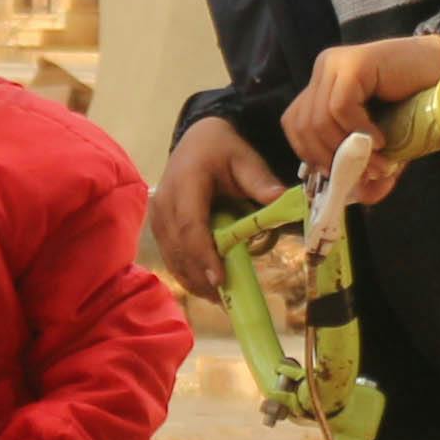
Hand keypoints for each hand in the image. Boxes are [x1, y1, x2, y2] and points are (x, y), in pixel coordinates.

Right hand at [148, 116, 282, 298]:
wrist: (197, 140)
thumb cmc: (223, 150)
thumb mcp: (246, 159)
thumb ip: (261, 181)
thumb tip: (282, 199)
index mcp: (186, 181)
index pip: (190, 225)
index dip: (203, 254)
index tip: (220, 278)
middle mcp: (165, 200)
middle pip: (178, 246)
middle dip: (199, 275)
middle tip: (224, 299)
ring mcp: (157, 214)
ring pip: (170, 254)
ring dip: (191, 278)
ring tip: (217, 298)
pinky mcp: (157, 225)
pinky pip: (169, 253)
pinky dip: (185, 272)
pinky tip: (204, 286)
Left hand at [279, 35, 439, 202]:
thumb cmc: (420, 103)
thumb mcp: (390, 144)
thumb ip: (371, 167)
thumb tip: (360, 198)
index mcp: (323, 86)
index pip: (295, 124)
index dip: (311, 154)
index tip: (338, 173)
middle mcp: (324, 72)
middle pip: (302, 125)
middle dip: (330, 158)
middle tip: (363, 174)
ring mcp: (336, 65)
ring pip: (319, 119)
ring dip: (348, 150)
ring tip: (379, 163)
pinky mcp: (354, 63)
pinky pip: (340, 107)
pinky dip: (358, 131)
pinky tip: (380, 140)